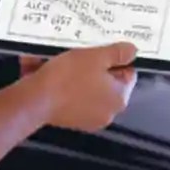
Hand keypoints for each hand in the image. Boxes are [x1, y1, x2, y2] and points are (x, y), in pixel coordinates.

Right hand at [24, 42, 138, 131]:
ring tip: (59, 58)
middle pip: (105, 82)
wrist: (36, 100)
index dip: (115, 59)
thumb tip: (133, 52)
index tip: (99, 49)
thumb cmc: (69, 76)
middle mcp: (107, 112)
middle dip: (92, 66)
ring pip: (86, 88)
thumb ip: (119, 53)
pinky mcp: (69, 120)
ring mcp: (88, 119)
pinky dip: (63, 84)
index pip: (127, 73)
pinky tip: (48, 70)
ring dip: (75, 73)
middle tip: (79, 52)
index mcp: (119, 98)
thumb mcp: (96, 56)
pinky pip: (71, 97)